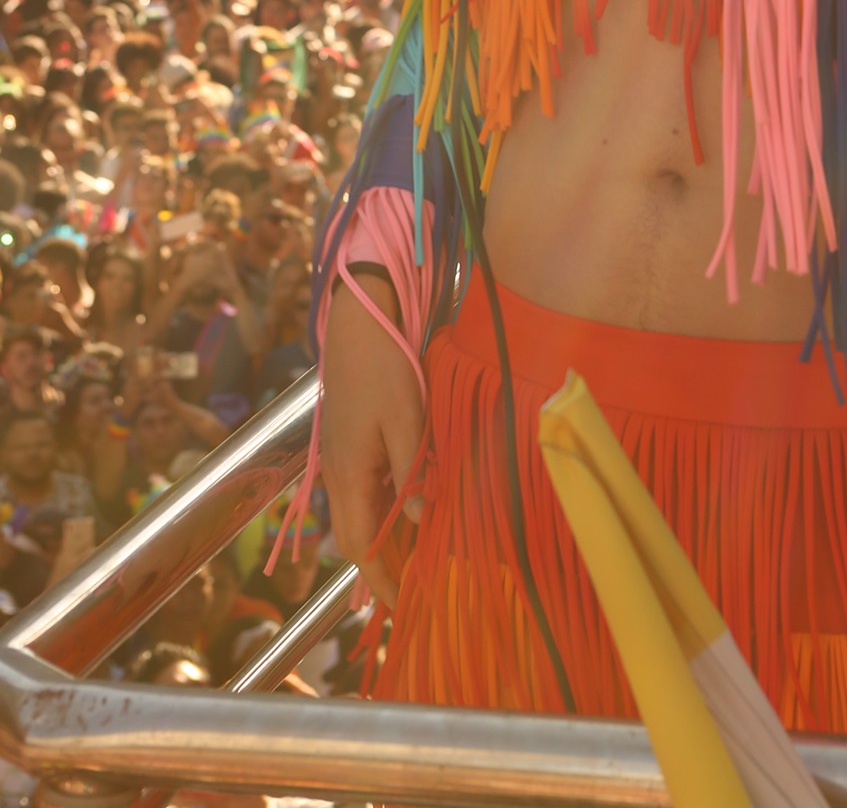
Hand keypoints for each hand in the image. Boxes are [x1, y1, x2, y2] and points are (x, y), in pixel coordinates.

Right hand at [319, 277, 425, 608]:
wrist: (358, 324)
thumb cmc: (384, 368)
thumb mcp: (406, 420)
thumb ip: (411, 473)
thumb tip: (421, 518)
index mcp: (348, 475)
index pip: (359, 546)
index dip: (381, 581)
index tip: (403, 609)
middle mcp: (337, 474)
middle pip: (355, 536)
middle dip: (383, 567)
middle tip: (416, 590)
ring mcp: (340, 458)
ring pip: (360, 513)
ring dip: (385, 539)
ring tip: (418, 559)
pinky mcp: (349, 443)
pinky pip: (365, 490)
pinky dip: (384, 510)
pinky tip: (410, 509)